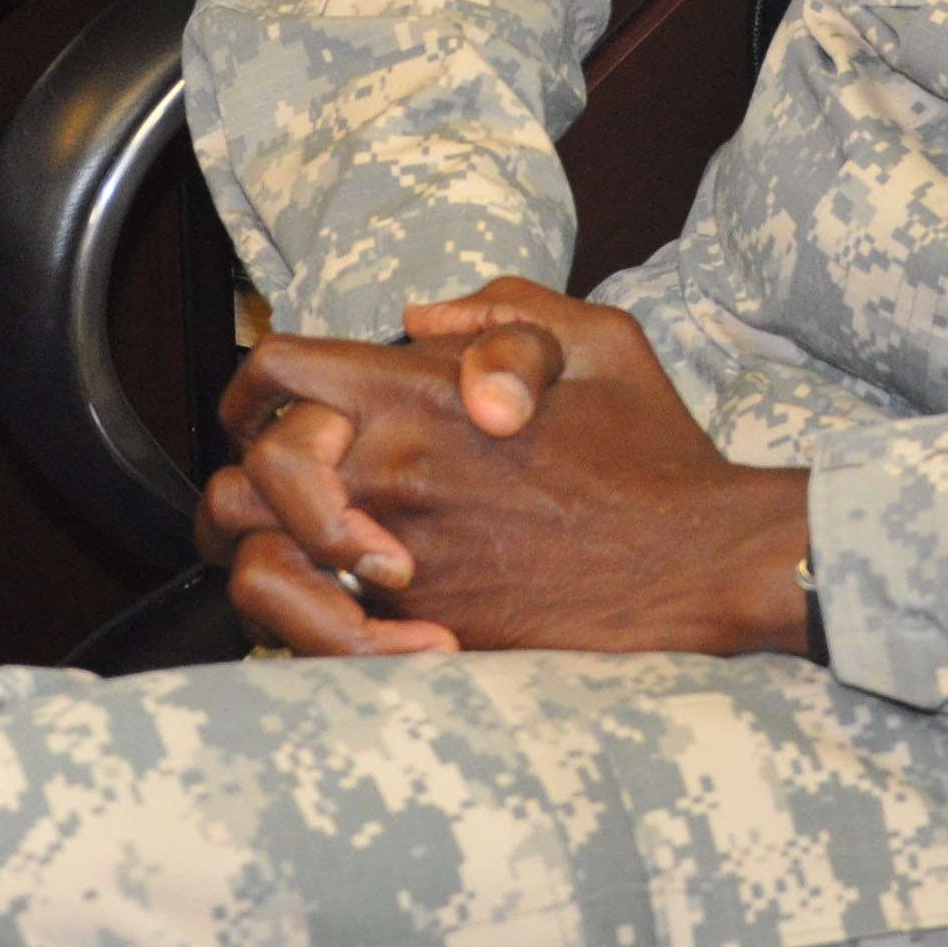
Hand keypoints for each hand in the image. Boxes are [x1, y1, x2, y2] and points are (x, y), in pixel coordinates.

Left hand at [204, 279, 809, 658]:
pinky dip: (322, 628)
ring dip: (265, 557)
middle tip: (280, 495)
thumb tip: (420, 319)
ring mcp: (403, 558)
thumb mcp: (597, 339)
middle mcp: (394, 474)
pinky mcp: (426, 627)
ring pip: (260, 562)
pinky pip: (322, 634)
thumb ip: (502, 312)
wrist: (701, 561)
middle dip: (247, 477)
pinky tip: (372, 619)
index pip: (278, 369)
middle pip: (246, 468)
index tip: (266, 408)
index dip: (252, 385)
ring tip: (301, 559)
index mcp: (422, 394)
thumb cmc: (656, 450)